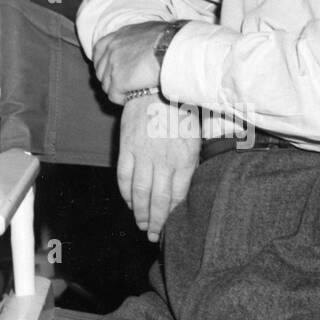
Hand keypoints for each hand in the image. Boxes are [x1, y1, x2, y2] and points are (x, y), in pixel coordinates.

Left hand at [92, 21, 167, 103]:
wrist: (173, 49)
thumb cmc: (171, 40)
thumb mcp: (150, 32)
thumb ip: (140, 40)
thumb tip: (147, 47)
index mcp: (119, 35)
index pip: (100, 49)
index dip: (103, 62)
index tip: (111, 70)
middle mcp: (112, 49)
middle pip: (100, 69)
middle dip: (110, 79)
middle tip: (124, 85)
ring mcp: (113, 65)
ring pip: (106, 85)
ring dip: (117, 90)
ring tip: (131, 93)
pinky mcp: (118, 81)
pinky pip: (114, 95)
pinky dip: (122, 99)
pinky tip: (133, 98)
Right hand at [116, 94, 199, 242]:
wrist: (158, 84)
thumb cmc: (181, 110)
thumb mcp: (195, 137)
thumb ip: (190, 162)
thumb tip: (186, 185)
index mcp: (184, 159)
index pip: (177, 197)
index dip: (171, 217)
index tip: (169, 229)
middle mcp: (163, 161)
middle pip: (158, 200)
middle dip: (155, 222)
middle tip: (153, 235)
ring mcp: (143, 154)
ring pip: (139, 192)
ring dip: (140, 212)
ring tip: (141, 224)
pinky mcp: (127, 146)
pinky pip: (124, 176)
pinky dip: (125, 193)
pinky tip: (129, 202)